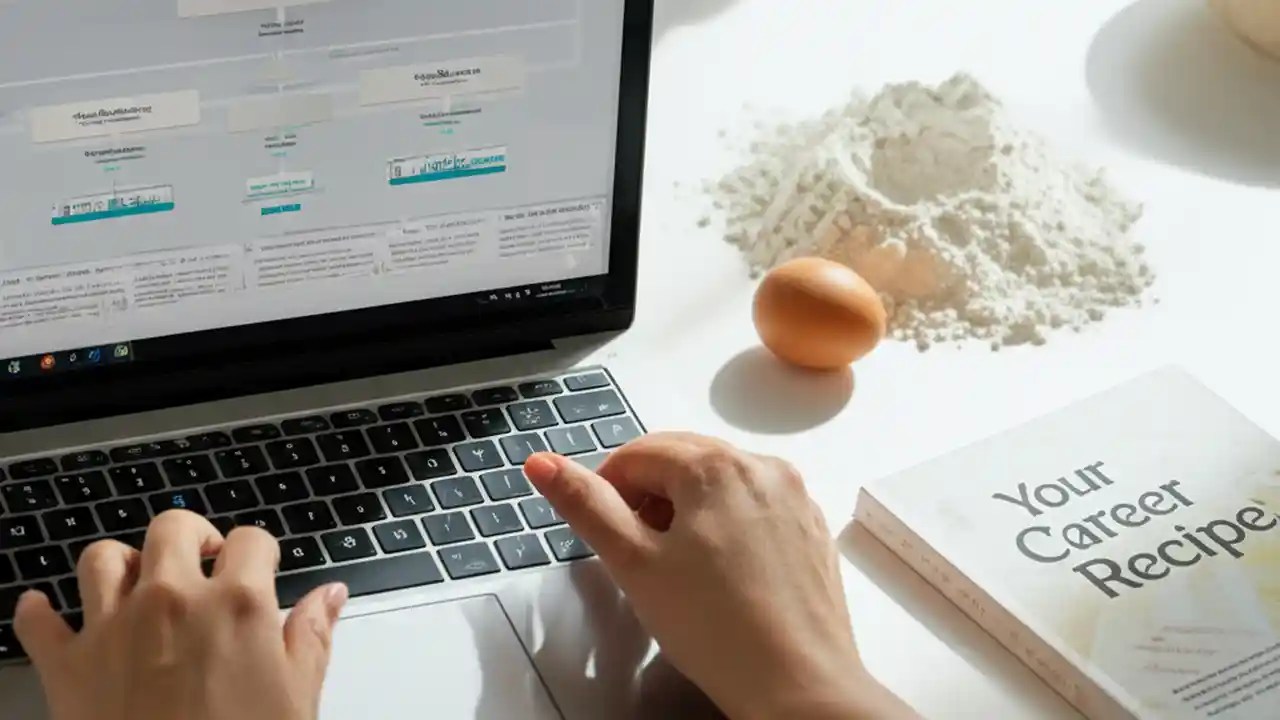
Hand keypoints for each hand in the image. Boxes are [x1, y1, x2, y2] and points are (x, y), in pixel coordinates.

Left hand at [14, 510, 347, 719]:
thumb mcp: (297, 697)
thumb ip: (312, 636)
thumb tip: (329, 597)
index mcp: (237, 605)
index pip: (252, 539)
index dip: (260, 550)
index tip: (260, 565)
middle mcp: (172, 602)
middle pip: (173, 528)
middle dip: (193, 536)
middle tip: (203, 559)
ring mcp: (114, 628)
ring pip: (103, 559)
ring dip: (122, 563)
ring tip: (139, 581)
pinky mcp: (68, 665)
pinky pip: (38, 620)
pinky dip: (41, 611)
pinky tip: (51, 611)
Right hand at [524, 433, 916, 719]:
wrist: (799, 686)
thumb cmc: (717, 630)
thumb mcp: (634, 564)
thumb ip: (585, 506)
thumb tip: (542, 463)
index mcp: (715, 466)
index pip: (637, 453)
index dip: (608, 489)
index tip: (607, 533)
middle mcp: (762, 467)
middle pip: (681, 459)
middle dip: (650, 496)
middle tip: (642, 555)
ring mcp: (793, 496)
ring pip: (719, 482)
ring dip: (689, 510)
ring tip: (682, 569)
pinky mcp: (809, 527)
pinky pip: (755, 506)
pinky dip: (729, 525)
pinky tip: (723, 575)